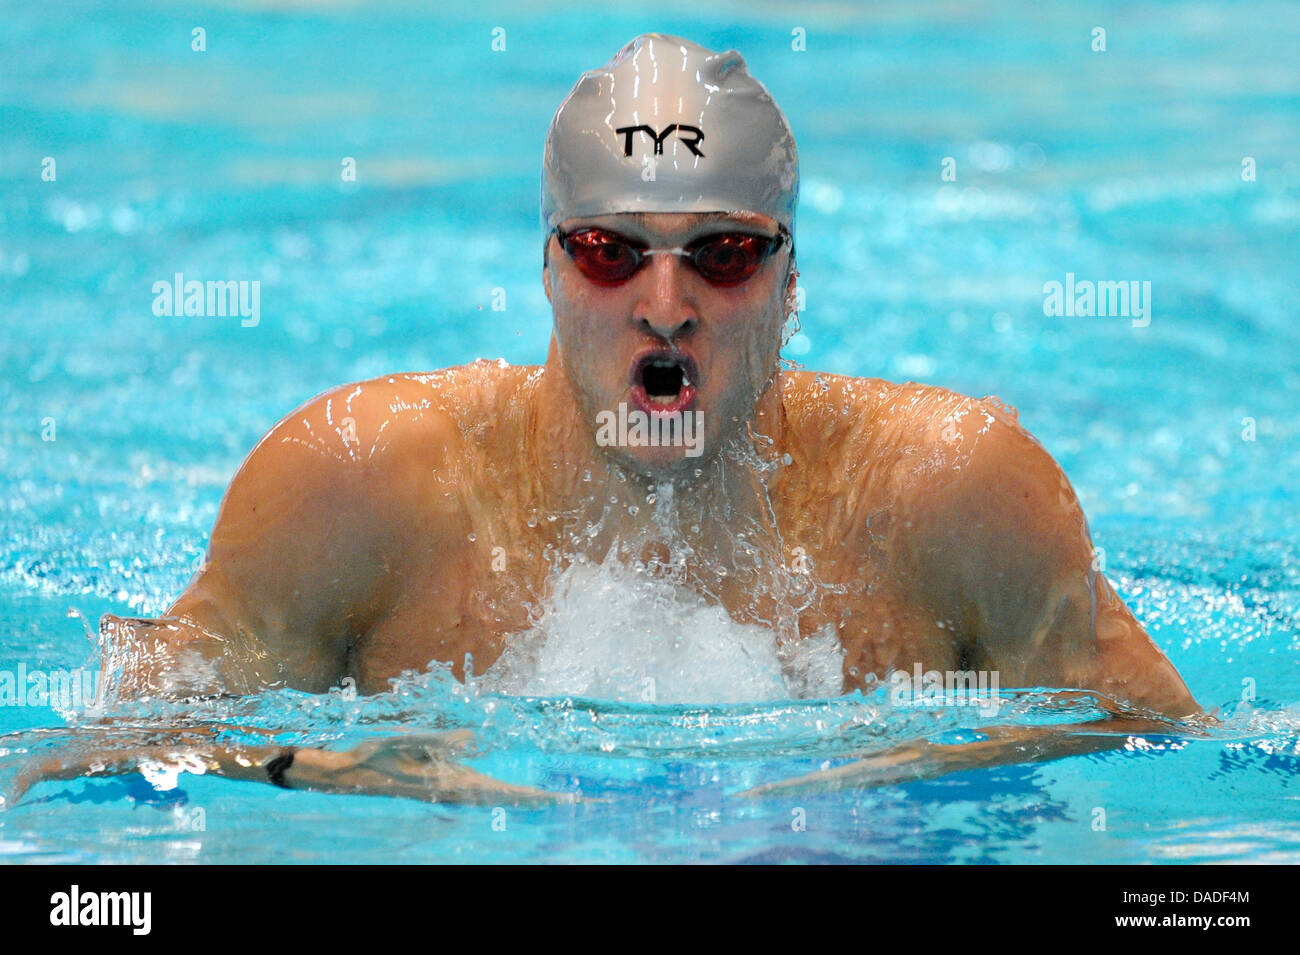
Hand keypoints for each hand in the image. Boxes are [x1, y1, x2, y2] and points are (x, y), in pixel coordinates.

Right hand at [281, 732, 570, 805]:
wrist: (348, 773)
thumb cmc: (374, 754)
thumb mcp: (406, 740)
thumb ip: (438, 740)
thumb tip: (471, 738)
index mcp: (451, 783)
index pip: (504, 792)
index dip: (535, 795)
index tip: (565, 799)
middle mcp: (456, 791)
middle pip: (508, 799)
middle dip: (541, 799)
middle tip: (578, 800)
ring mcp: (450, 790)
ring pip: (497, 797)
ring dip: (525, 797)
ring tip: (554, 799)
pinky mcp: (444, 785)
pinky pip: (483, 792)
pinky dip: (505, 793)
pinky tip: (512, 792)